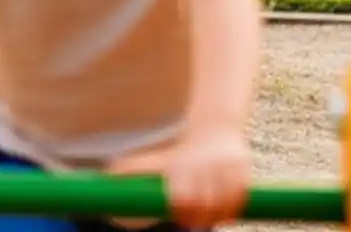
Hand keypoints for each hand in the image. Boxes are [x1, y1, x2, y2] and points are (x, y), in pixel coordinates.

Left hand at [108, 126, 250, 227]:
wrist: (213, 129)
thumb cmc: (180, 155)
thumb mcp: (154, 160)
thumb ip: (131, 170)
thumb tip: (108, 177)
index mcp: (181, 167)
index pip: (182, 198)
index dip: (182, 212)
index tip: (180, 217)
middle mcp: (203, 165)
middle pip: (204, 204)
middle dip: (201, 217)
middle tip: (197, 222)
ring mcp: (225, 167)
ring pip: (225, 202)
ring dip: (219, 214)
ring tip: (212, 216)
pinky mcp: (242, 168)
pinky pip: (242, 196)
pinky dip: (235, 206)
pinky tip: (227, 210)